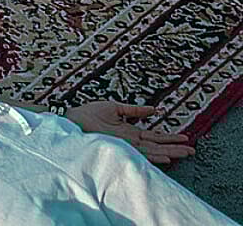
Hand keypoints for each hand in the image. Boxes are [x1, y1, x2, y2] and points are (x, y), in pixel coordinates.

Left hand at [66, 101, 193, 163]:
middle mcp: (131, 141)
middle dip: (175, 147)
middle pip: (158, 146)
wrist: (72, 119)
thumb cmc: (88, 114)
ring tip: (186, 153)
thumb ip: (134, 110)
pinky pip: (140, 153)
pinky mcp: (120, 148)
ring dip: (170, 152)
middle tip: (192, 149)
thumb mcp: (115, 108)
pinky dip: (154, 156)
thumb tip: (154, 109)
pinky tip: (166, 157)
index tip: (185, 138)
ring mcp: (126, 146)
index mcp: (130, 132)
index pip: (154, 137)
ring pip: (153, 151)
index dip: (170, 138)